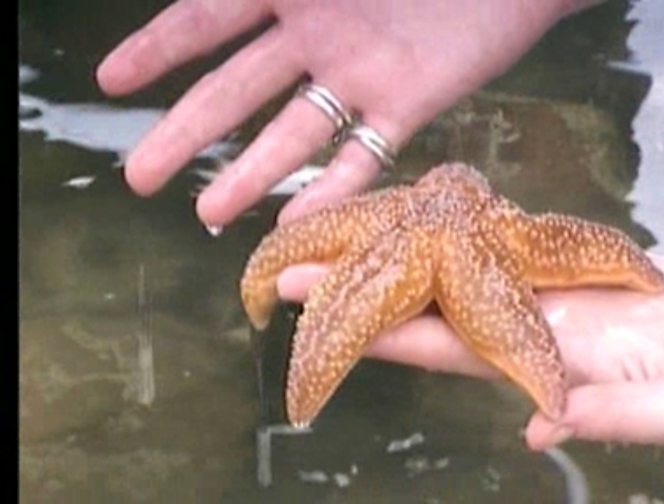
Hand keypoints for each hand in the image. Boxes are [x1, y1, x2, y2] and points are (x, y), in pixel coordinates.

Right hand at [97, 0, 579, 225]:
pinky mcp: (408, 105)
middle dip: (187, 132)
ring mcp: (360, 77)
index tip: (109, 81)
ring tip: (209, 213)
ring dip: (252, 173)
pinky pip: (364, 155)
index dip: (157, 47)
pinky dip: (332, 188)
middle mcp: (317, 38)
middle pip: (237, 90)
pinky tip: (296, 223)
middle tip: (140, 177)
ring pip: (293, 132)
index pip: (207, 19)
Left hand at [275, 256, 663, 449]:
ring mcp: (560, 295)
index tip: (321, 317)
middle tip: (296, 264)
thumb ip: (615, 418)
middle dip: (371, 286)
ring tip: (350, 227)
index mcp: (554, 365)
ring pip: (470, 268)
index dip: (386, 332)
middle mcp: (541, 328)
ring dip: (411, 250)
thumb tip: (541, 427)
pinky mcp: (585, 266)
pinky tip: (437, 210)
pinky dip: (474, 227)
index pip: (453, 347)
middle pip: (440, 303)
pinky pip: (518, 242)